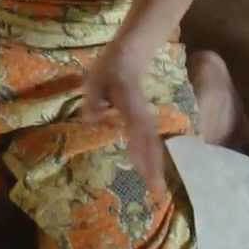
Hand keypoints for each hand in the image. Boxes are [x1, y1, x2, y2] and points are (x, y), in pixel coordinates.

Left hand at [82, 40, 165, 192]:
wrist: (130, 55)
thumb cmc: (108, 69)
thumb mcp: (93, 81)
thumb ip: (92, 101)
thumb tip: (91, 121)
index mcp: (131, 106)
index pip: (139, 133)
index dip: (143, 153)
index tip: (146, 173)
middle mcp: (142, 115)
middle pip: (151, 144)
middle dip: (154, 167)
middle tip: (157, 193)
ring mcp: (146, 118)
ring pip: (153, 144)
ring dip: (155, 165)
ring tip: (156, 188)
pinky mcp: (145, 121)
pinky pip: (150, 141)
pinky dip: (152, 157)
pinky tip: (149, 172)